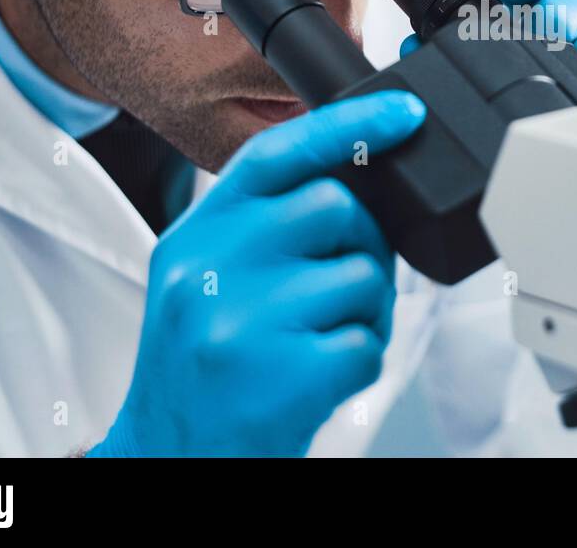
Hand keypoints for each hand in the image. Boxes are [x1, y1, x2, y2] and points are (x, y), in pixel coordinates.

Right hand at [88, 90, 425, 456]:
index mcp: (194, 234)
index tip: (406, 115)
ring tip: (323, 338)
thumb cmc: (204, 368)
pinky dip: (363, 361)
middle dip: (361, 245)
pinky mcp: (282, 377)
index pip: (278, 152)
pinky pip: (368, 342)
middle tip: (338, 288)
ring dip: (368, 310)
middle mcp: (209, 269)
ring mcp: (243, 322)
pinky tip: (321, 375)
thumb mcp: (204, 277)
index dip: (349, 123)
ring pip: (364, 275)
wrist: (170, 460)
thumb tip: (353, 178)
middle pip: (336, 206)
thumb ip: (263, 224)